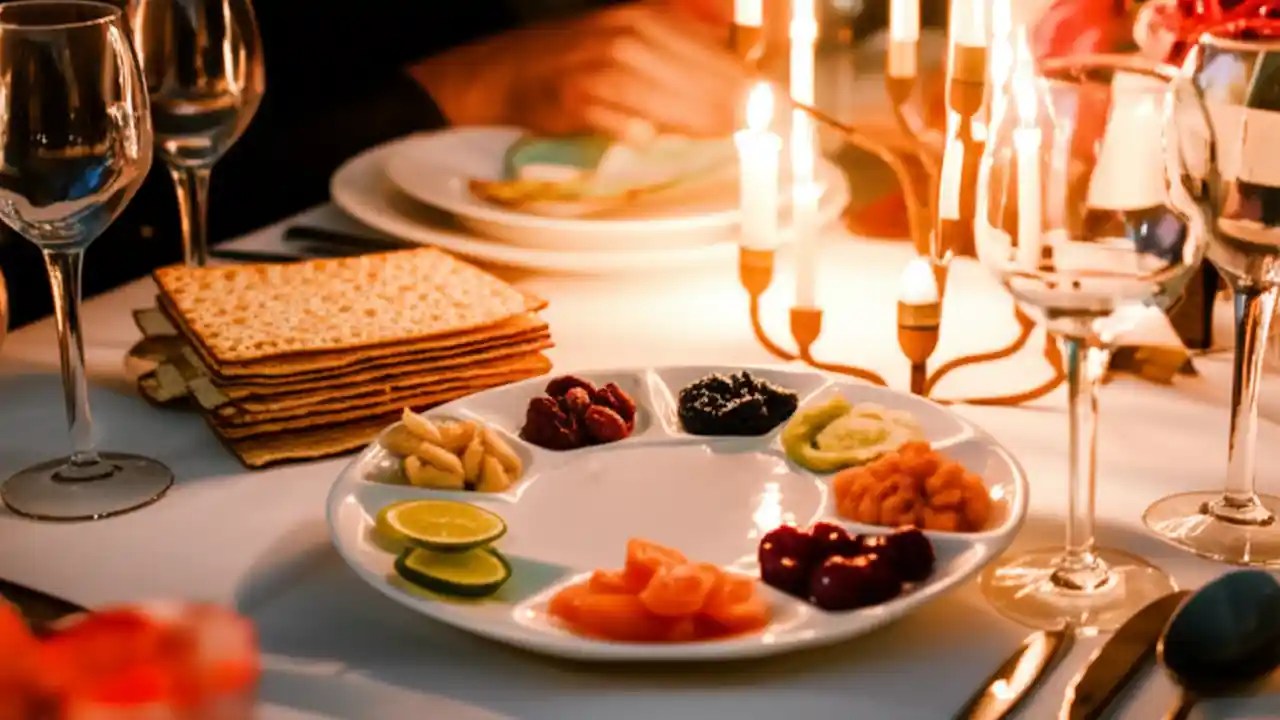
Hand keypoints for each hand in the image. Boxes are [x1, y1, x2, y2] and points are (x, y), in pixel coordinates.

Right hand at [411, 2, 748, 139]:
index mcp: (648, 19)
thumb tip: (743, 85)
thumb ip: (681, 56)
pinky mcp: (578, 99)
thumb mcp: (632, 39)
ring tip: (727, 138)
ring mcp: (602, 66)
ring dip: (700, 122)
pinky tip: (652, 139)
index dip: (749, 84)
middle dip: (735, 107)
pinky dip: (640, 134)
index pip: (713, 54)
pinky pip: (623, 123)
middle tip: (767, 131)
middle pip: (698, 77)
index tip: (781, 110)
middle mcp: (629, 35)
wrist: (506, 71)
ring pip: (668, 101)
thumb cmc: (578, 63)